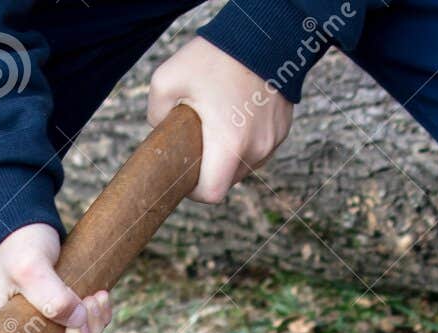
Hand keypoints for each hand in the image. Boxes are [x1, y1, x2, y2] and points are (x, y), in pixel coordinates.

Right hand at [0, 223, 112, 332]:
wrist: (24, 222)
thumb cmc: (17, 245)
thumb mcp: (29, 266)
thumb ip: (50, 295)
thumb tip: (78, 322)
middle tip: (87, 310)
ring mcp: (45, 327)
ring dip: (94, 327)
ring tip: (96, 297)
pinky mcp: (62, 314)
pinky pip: (86, 328)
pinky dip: (97, 316)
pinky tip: (100, 296)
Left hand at [148, 36, 292, 203]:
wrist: (264, 34)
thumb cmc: (216, 56)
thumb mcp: (167, 78)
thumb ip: (155, 113)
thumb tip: (161, 129)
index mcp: (229, 144)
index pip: (212, 193)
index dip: (195, 191)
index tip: (187, 175)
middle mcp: (256, 148)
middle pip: (228, 180)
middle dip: (210, 168)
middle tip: (198, 141)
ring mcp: (272, 140)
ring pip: (244, 165)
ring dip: (229, 155)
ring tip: (219, 125)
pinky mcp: (282, 129)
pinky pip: (260, 148)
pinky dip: (246, 140)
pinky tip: (237, 116)